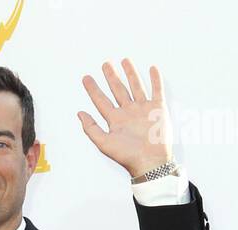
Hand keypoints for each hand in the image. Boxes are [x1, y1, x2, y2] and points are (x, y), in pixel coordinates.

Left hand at [77, 59, 172, 178]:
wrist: (150, 161)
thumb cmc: (127, 156)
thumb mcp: (104, 143)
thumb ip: (91, 128)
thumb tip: (79, 113)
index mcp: (115, 120)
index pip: (101, 100)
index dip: (92, 89)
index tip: (86, 78)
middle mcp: (128, 112)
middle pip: (118, 89)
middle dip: (111, 76)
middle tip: (105, 63)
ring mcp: (143, 109)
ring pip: (136, 86)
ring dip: (131, 73)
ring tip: (125, 60)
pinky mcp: (158, 109)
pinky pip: (156, 90)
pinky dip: (155, 79)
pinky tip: (152, 68)